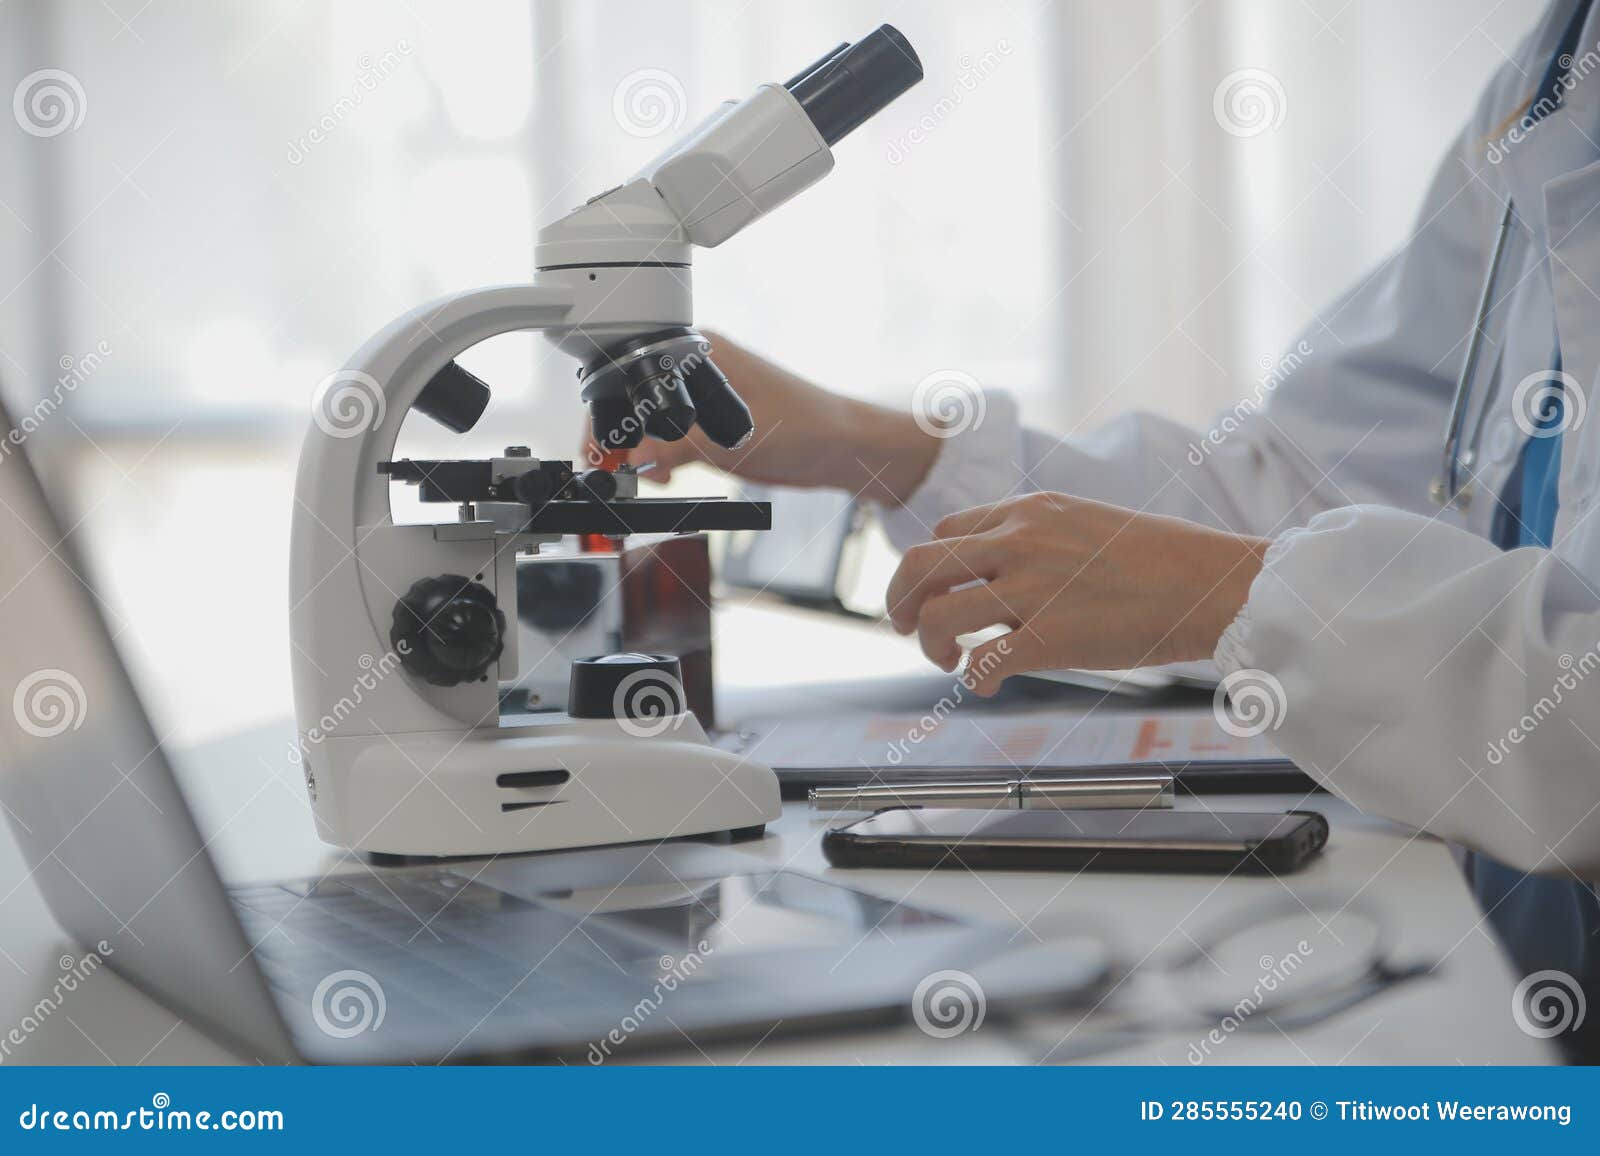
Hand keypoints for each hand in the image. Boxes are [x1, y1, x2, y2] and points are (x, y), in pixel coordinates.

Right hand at [577, 331, 940, 504]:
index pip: (631, 373)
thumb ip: (681, 447)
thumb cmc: (806, 426)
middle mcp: (694, 368)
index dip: (609, 412)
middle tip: (612, 470)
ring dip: (638, 451)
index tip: (599, 446)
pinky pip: (668, 439)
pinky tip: (664, 475)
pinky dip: (658, 459)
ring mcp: (700, 398)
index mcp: (698, 352)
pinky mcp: (709, 424)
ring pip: (648, 422)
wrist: (842, 449)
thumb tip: (636, 457)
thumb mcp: (736, 439)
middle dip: (620, 437)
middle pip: (632, 398)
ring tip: (647, 476)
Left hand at [885, 492, 1268, 693]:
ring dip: (929, 642)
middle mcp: (1020, 542)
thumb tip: (1007, 568)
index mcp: (1029, 510)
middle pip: (920, 564)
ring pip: (937, 614)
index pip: (946, 530)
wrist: (1210, 583)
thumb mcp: (1088, 522)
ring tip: (947, 658)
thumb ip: (1039, 537)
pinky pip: (980, 663)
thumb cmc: (1163, 559)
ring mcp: (1031, 590)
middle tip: (901, 625)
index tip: (936, 591)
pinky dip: (971, 680)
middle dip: (899, 599)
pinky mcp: (1047, 639)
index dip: (932, 566)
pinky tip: (985, 685)